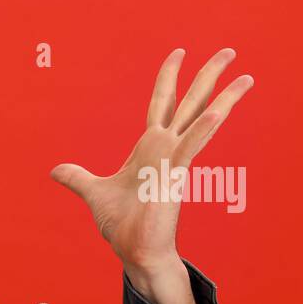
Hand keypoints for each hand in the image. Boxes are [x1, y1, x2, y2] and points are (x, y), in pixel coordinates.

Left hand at [49, 48, 252, 274]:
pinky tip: (218, 113)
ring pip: (200, 120)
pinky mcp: (174, 176)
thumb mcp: (94, 192)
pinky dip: (203, 130)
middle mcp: (165, 149)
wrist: (135, 252)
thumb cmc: (123, 225)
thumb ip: (78, 177)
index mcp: (149, 148)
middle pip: (189, 103)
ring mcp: (173, 161)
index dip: (169, 78)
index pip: (161, 104)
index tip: (179, 52)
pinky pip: (191, 148)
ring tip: (246, 76)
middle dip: (208, 76)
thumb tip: (56, 171)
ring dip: (222, 98)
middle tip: (229, 51)